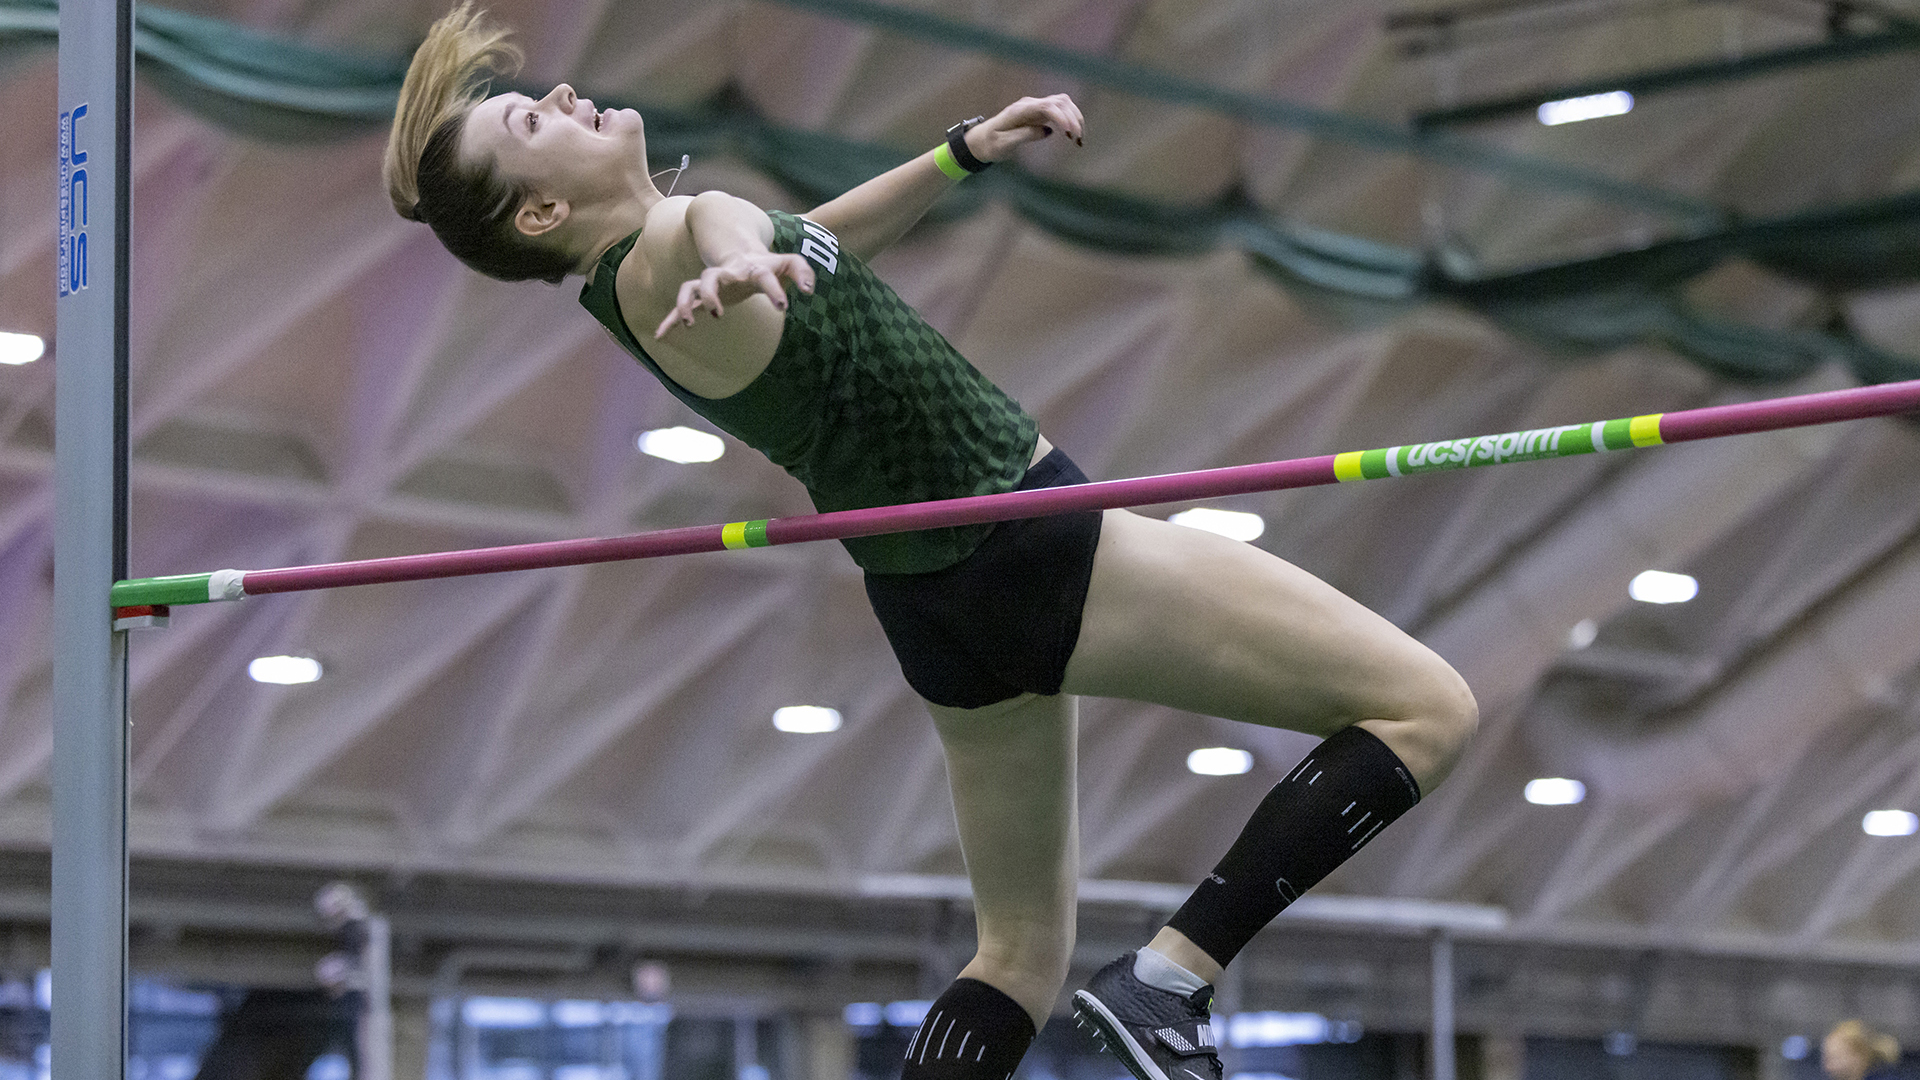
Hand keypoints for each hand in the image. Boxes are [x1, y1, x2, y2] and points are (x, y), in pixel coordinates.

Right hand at [654, 252, 815, 338]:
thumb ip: (802, 271)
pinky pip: (681, 306)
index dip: (773, 290)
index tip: (783, 307)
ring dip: (686, 304)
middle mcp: (727, 275)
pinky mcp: (702, 297)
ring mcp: (711, 284)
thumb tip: (810, 291)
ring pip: (690, 288)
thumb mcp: (786, 263)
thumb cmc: (766, 263)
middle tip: (718, 312)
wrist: (738, 250)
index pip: (763, 277)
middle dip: (711, 292)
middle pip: (711, 277)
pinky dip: (670, 321)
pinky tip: (661, 337)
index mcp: (751, 269)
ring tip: (689, 322)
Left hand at [967, 94, 1085, 161]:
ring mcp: (1036, 107)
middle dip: (1073, 118)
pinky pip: (1061, 110)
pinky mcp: (1040, 113)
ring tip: (1079, 139)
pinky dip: (1071, 120)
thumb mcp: (1003, 144)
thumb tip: (1048, 131)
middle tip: (1078, 140)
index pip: (1045, 106)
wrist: (982, 140)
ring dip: (1075, 118)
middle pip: (1059, 102)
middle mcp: (1029, 104)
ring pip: (1063, 104)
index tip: (1070, 132)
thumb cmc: (990, 144)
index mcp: (1019, 111)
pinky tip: (1074, 135)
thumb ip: (1024, 136)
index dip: (1061, 116)